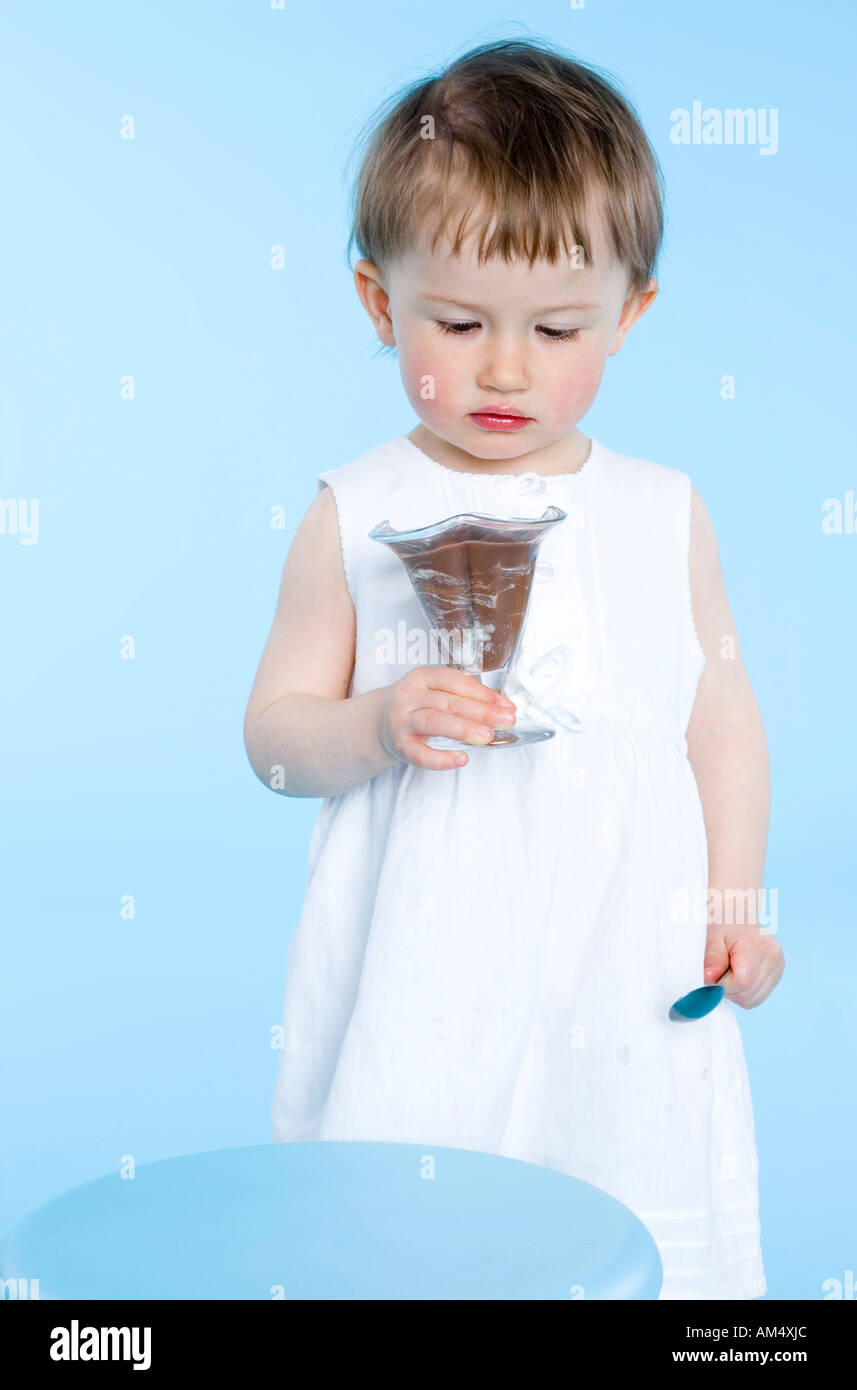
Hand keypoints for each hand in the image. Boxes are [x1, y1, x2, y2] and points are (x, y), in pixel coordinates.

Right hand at [377, 666, 516, 770]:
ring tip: (488, 736)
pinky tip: (462, 759)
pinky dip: (442, 759)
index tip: (505, 704)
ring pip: (435, 722)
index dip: (483, 693)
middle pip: (449, 702)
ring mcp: (402, 722)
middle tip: (507, 720)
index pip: (456, 682)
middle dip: (482, 712)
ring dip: (464, 729)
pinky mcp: (400, 746)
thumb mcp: (434, 692)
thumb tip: (503, 706)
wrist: (378, 722)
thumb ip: (464, 697)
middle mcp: (409, 697)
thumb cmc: (416, 705)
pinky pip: (421, 754)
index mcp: (422, 678)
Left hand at [703, 928, 784, 1008]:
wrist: (737, 913)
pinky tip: (737, 976)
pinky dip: (744, 992)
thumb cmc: (724, 922)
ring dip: (736, 992)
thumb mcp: (712, 936)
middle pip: (748, 993)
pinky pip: (758, 997)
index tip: (712, 974)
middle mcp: (774, 957)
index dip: (723, 984)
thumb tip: (710, 980)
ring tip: (728, 972)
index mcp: (759, 946)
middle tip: (718, 972)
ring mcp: (778, 966)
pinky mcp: (777, 974)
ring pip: (753, 999)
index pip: (742, 981)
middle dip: (728, 988)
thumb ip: (712, 958)